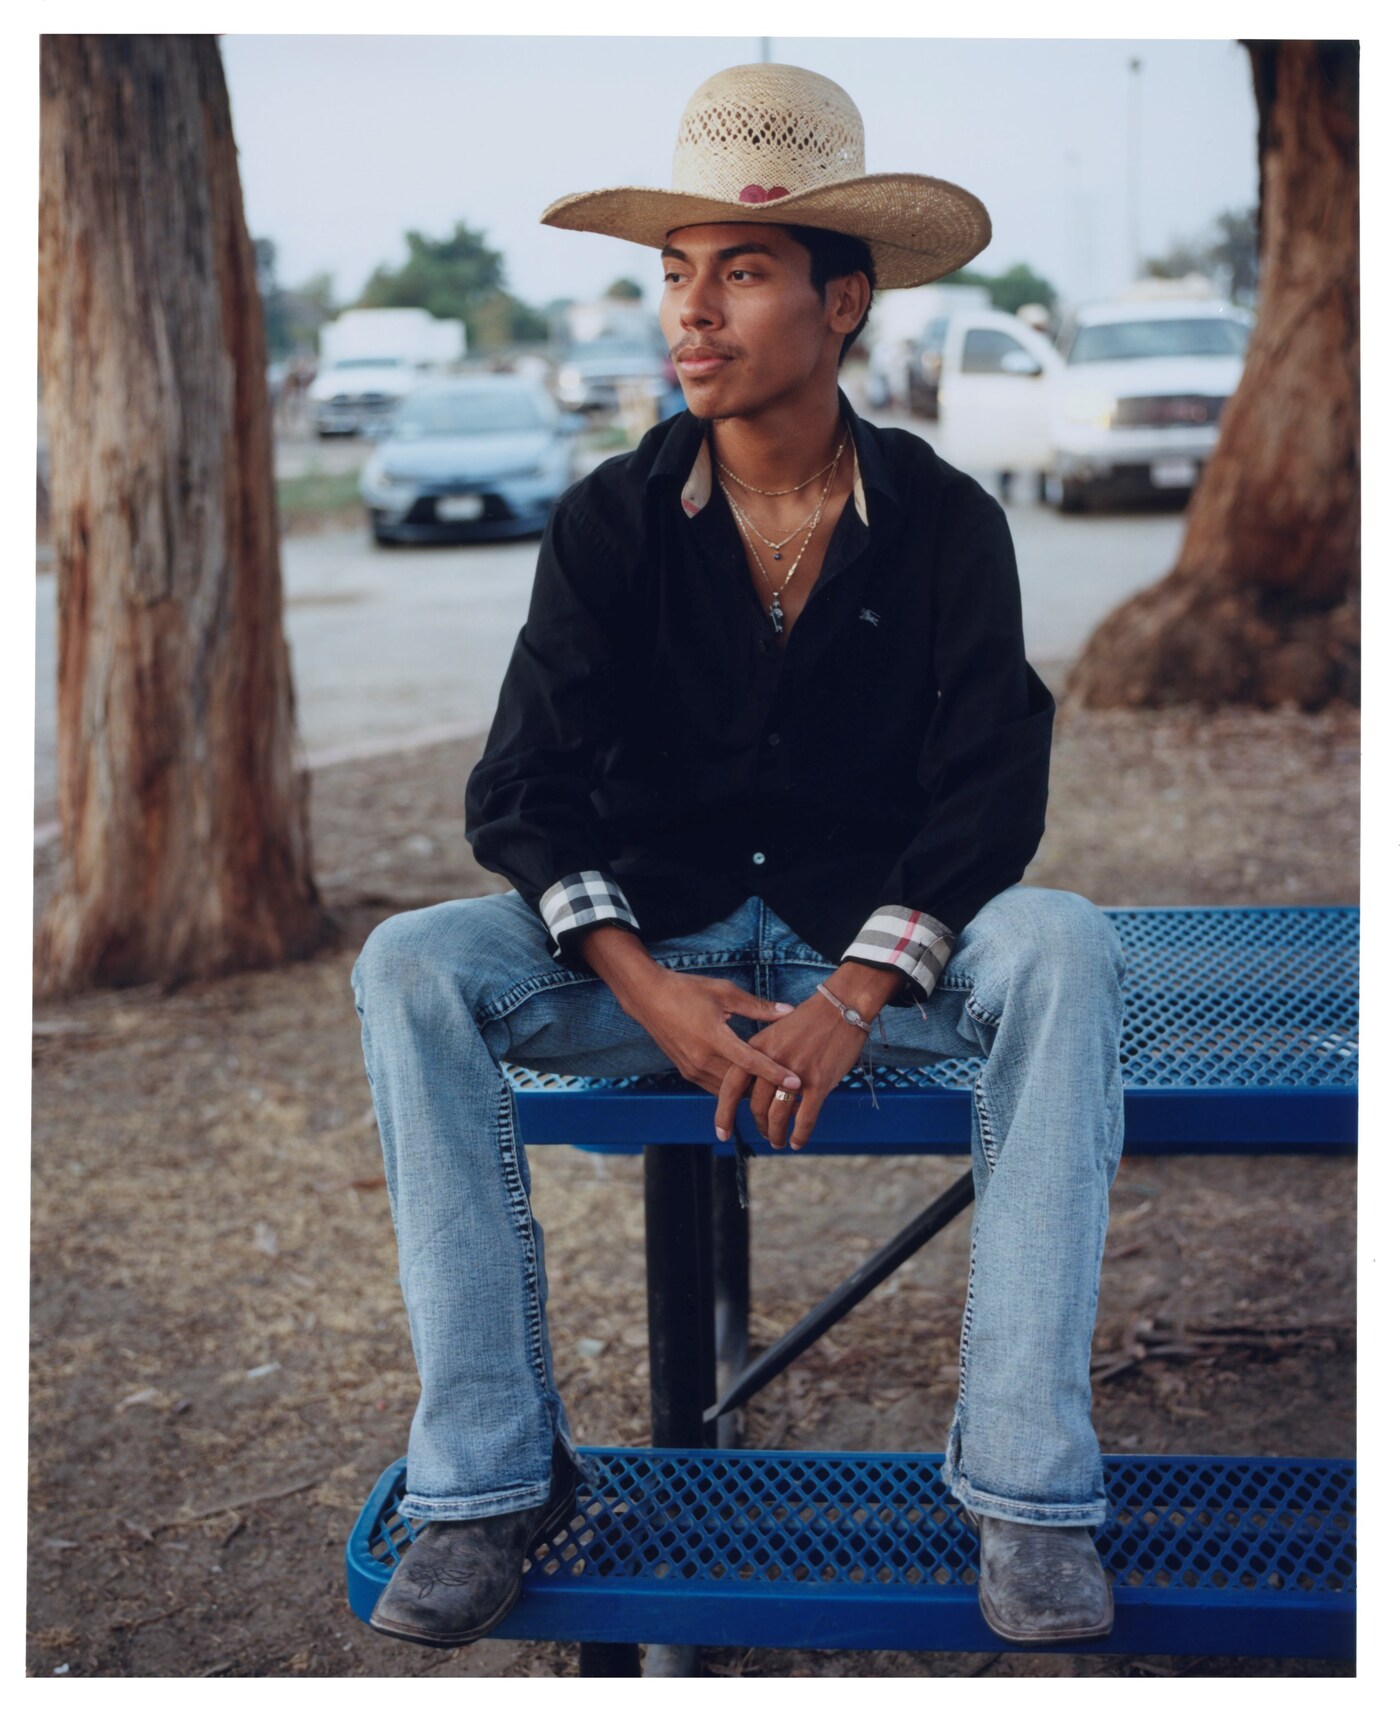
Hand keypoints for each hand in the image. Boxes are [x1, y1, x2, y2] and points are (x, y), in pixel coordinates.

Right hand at [626, 968, 804, 1099]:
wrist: (648, 997)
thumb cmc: (687, 990)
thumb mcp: (724, 992)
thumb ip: (757, 1006)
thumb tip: (788, 1011)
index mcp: (714, 1037)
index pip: (751, 1062)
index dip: (775, 1073)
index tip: (797, 1083)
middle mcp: (702, 1058)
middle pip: (742, 1083)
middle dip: (766, 1089)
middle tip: (793, 1093)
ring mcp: (692, 1068)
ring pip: (728, 1090)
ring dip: (749, 1092)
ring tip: (776, 1094)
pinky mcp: (687, 1071)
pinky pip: (715, 1087)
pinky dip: (733, 1089)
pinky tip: (749, 1086)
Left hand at [714, 965, 904, 1149]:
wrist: (840, 1007)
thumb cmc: (809, 1021)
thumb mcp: (775, 1032)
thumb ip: (762, 1058)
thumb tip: (756, 1089)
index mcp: (757, 1048)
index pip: (731, 1086)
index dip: (724, 1113)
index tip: (722, 1133)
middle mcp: (771, 1061)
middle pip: (756, 1106)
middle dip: (759, 1126)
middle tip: (764, 1134)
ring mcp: (795, 1072)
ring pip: (778, 1116)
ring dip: (776, 1134)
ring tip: (778, 1141)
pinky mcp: (819, 1081)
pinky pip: (805, 1117)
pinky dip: (800, 1134)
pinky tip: (798, 1142)